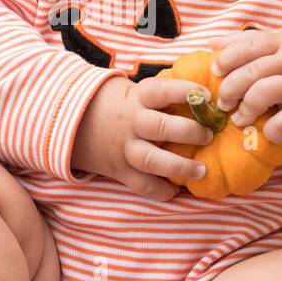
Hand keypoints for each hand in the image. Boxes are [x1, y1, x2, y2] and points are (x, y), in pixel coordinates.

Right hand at [70, 74, 217, 200]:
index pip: (162, 91)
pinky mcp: (119, 170)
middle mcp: (131, 123)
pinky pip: (141, 184)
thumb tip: (201, 95)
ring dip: (178, 166)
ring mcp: (125, 148)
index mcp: (136, 98)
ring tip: (201, 170)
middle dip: (188, 132)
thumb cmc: (114, 103)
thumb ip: (160, 93)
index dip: (184, 92)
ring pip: (151, 160)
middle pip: (161, 128)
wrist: (73, 123)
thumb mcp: (131, 89)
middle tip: (208, 135)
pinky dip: (160, 191)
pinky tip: (175, 191)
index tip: (205, 96)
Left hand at [205, 28, 281, 144]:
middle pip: (253, 71)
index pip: (250, 44)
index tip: (216, 71)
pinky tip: (265, 130)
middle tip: (223, 102)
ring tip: (238, 118)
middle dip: (230, 88)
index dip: (228, 58)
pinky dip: (270, 130)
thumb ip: (246, 41)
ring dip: (245, 108)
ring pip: (264, 92)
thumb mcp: (281, 42)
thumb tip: (212, 43)